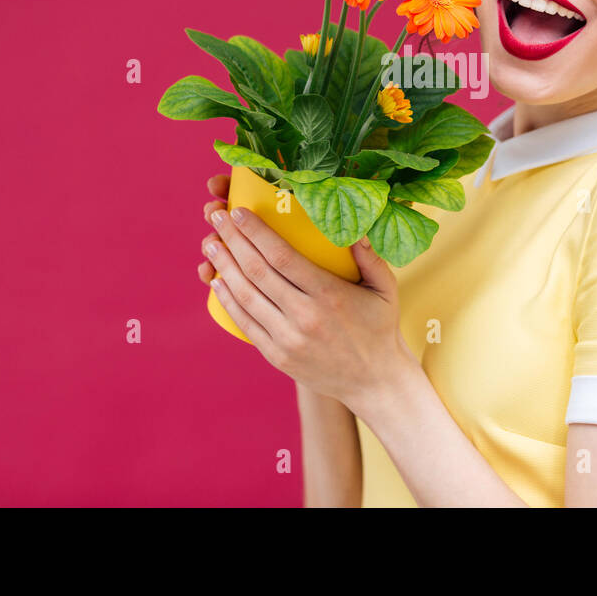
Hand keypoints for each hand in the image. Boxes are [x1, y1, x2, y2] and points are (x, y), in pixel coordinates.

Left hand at [198, 186, 416, 412]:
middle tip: (217, 219)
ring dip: (224, 267)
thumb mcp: (385, 289)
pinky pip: (246, 323)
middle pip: (258, 271)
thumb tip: (355, 228)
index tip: (239, 212)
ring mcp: (288, 339)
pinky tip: (217, 281)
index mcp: (329, 294)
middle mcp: (305, 316)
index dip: (256, 232)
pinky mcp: (277, 356)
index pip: (282, 256)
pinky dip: (228, 301)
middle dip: (233, 241)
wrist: (374, 382)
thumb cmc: (380, 328)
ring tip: (211, 245)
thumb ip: (370, 257)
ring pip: (246, 296)